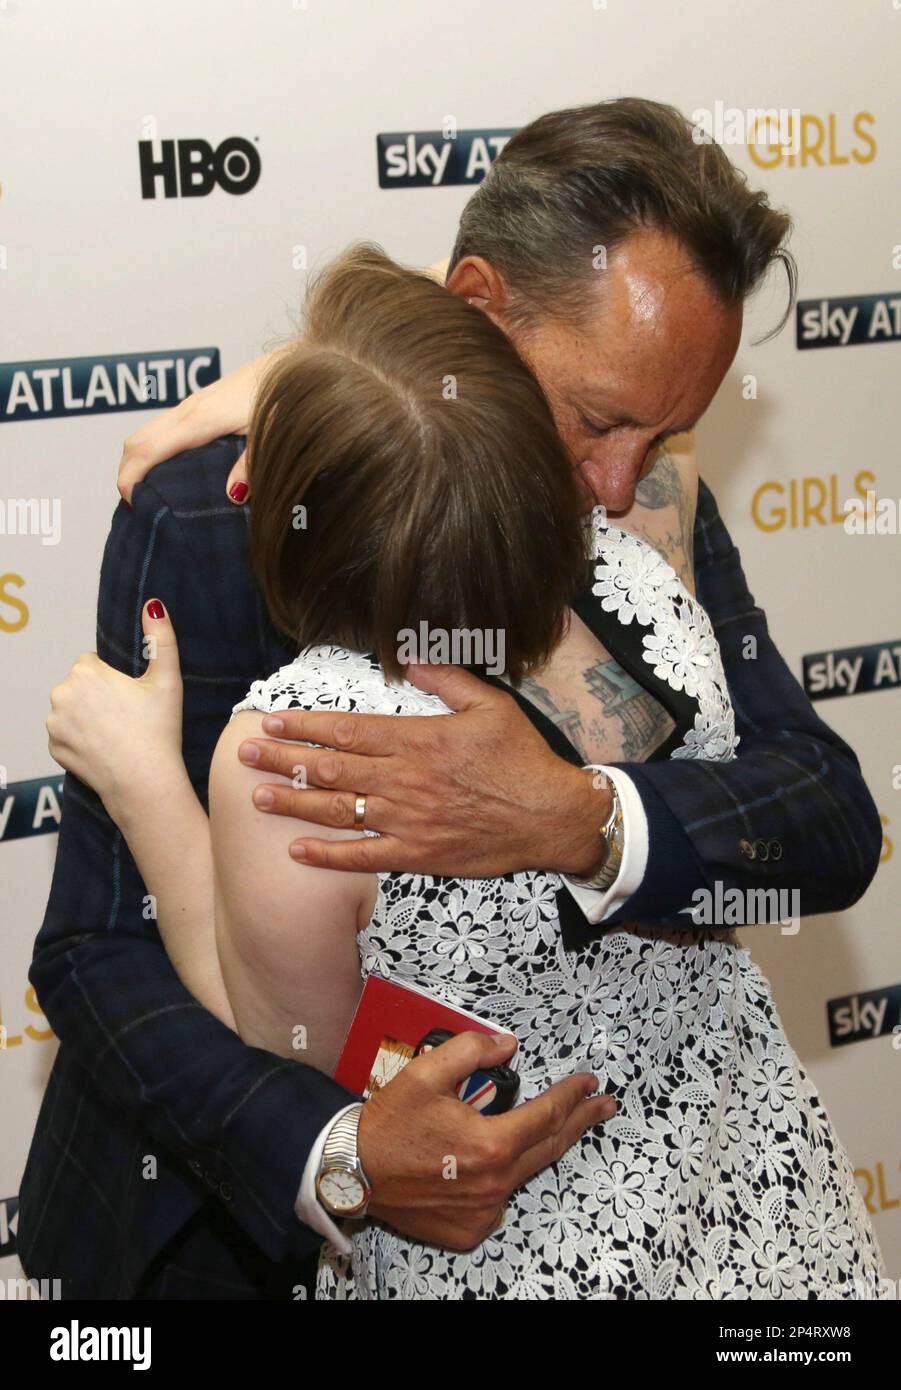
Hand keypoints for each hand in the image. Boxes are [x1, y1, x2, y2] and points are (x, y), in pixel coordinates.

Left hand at [47, 599, 184, 815]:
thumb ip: (160, 637)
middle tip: (126, 716)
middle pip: (80, 685)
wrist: (144, 782)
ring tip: (115, 733)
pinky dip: (79, 738)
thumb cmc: (158, 730)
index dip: (113, 679)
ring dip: (86, 716)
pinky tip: (103, 747)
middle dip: (97, 695)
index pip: (92, 663)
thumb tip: (153, 604)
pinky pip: (65, 734)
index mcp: (86, 671)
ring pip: (71, 709)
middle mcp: (62, 693)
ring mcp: (54, 722)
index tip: (131, 698)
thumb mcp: (168, 679)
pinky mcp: (53, 746)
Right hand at [117, 352, 275, 505]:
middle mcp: (188, 410)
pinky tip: (168, 471)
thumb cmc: (283, 394)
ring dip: (136, 461)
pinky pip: (162, 429)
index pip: (148, 448)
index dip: (130, 477)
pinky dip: (151, 450)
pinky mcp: (199, 406)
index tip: (130, 504)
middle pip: (137, 440)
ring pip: (147, 432)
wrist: (291, 363)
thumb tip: (232, 494)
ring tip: (146, 494)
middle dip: (125, 472)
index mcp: (200, 420)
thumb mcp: (272, 433)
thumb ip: (252, 463)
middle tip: (132, 506)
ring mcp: (191, 406)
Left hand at [237, 663, 611, 877]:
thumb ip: (444, 678)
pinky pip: (363, 856)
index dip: (303, 726)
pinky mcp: (417, 855)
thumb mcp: (490, 704)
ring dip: (293, 802)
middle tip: (243, 755)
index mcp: (418, 739)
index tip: (270, 721)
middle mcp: (404, 779)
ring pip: (337, 810)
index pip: (347, 731)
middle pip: (329, 768)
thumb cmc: (522, 758)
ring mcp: (407, 820)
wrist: (551, 817)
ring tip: (256, 796)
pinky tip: (298, 850)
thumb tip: (407, 656)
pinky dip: (328, 854)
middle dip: (282, 759)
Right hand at [358, 1031, 615, 1248]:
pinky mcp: (470, 1230)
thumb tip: (507, 1045)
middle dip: (582, 1121)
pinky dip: (504, 1179)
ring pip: (526, 1173)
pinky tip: (499, 1164)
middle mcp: (495, 1182)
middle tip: (604, 1106)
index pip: (549, 1114)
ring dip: (544, 1147)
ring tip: (562, 1128)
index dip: (574, 1095)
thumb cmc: (389, 1124)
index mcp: (491, 1143)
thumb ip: (472, 1050)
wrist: (353, 1172)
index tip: (591, 1082)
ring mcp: (484, 1212)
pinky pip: (500, 1202)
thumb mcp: (428, 1072)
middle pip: (551, 1146)